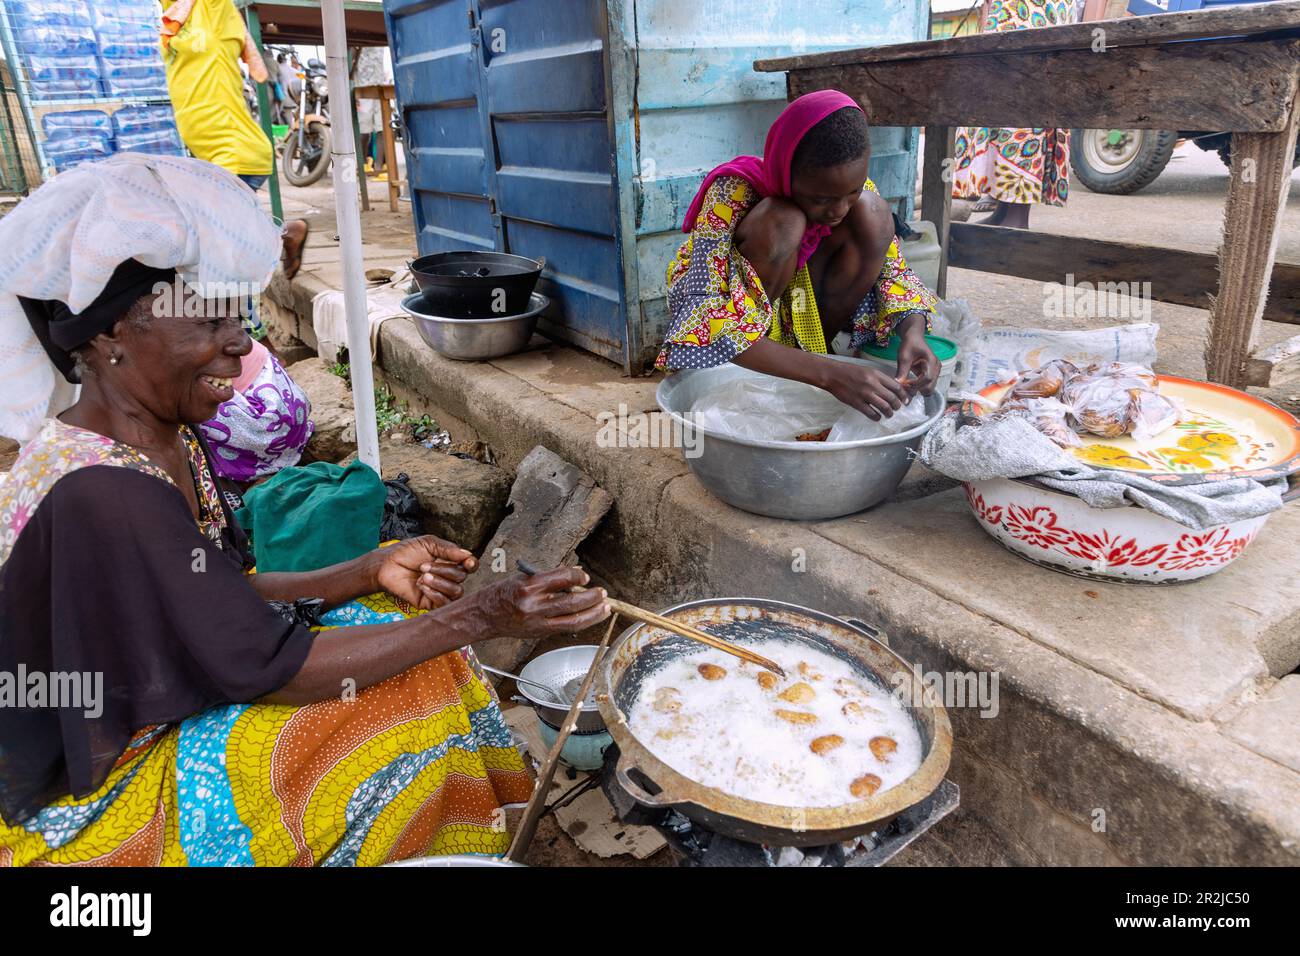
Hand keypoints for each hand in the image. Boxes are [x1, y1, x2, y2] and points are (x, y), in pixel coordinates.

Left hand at [375, 536, 476, 609]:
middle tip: (424, 566)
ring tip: (422, 576)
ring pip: (456, 591)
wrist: (386, 566)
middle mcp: (448, 576)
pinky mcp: (431, 602)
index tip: (467, 563)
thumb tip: (468, 555)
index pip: (470, 565)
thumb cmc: (405, 552)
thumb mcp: (428, 543)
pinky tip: (422, 586)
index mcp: (450, 560)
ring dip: (439, 582)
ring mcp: (441, 590)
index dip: (472, 564)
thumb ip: (448, 549)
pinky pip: (445, 603)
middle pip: (462, 577)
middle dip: (444, 570)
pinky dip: (435, 593)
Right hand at [471, 566, 610, 639]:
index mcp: (529, 585)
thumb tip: (575, 574)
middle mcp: (534, 605)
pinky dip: (581, 622)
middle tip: (603, 593)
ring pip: (573, 620)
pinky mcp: (539, 633)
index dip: (578, 576)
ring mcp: (537, 622)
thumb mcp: (522, 577)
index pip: (562, 578)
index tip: (585, 577)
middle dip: (592, 597)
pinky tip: (591, 617)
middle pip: (572, 602)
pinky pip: (565, 628)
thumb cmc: (502, 593)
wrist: (484, 616)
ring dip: (593, 614)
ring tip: (606, 608)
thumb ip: (549, 578)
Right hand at [818, 360, 906, 420]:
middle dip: (898, 406)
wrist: (833, 375)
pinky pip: (871, 413)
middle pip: (892, 398)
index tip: (905, 400)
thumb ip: (880, 379)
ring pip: (884, 407)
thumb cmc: (850, 372)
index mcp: (877, 375)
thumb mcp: (868, 370)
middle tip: (897, 408)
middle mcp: (873, 384)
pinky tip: (877, 417)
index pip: (896, 386)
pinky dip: (877, 417)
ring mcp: (865, 394)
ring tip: (889, 414)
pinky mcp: (857, 403)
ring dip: (889, 413)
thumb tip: (892, 388)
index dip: (903, 395)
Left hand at [895, 313, 939, 396]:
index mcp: (932, 361)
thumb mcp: (904, 356)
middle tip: (904, 387)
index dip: (916, 384)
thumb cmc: (910, 344)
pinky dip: (918, 387)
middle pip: (930, 386)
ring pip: (929, 388)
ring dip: (917, 389)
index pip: (927, 378)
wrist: (914, 338)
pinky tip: (908, 384)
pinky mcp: (931, 374)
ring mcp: (935, 371)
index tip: (904, 383)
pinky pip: (926, 385)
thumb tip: (898, 384)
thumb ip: (902, 370)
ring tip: (905, 385)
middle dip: (917, 389)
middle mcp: (936, 367)